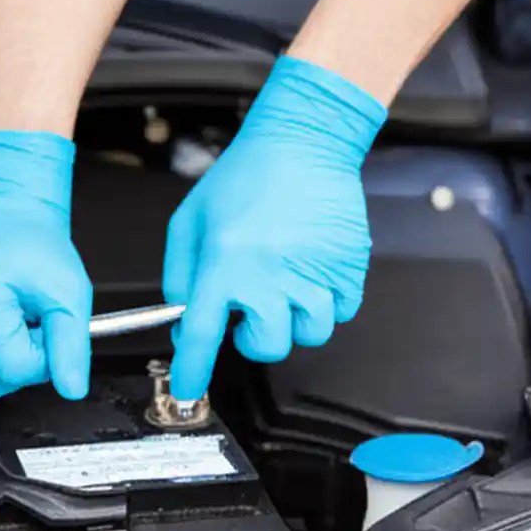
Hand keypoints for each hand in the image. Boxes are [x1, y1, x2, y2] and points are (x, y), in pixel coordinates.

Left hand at [164, 56, 387, 400]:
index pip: (200, 334)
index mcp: (224, 264)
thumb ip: (180, 275)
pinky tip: (309, 276)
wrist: (302, 142)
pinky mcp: (349, 266)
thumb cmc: (242, 178)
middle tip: (248, 312)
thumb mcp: (188, 222)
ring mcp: (314, 272)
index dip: (191, 370)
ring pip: (309, 333)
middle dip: (254, 338)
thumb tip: (183, 320)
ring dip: (292, 321)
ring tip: (283, 289)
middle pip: (267, 346)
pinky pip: (340, 311)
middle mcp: (269, 274)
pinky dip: (325, 304)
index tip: (186, 389)